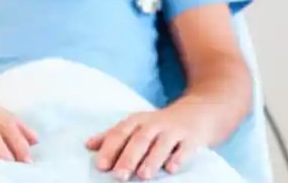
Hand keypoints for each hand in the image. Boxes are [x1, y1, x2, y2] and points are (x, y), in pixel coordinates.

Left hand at [86, 101, 214, 180]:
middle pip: (139, 140)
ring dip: (152, 159)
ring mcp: (175, 131)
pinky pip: (186, 149)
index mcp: (137, 121)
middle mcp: (154, 124)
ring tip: (143, 175)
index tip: (100, 165)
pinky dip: (179, 158)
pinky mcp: (193, 139)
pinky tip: (171, 169)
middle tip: (119, 176)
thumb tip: (88, 145)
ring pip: (162, 144)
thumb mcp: (136, 125)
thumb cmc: (160, 123)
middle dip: (128, 157)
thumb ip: (113, 135)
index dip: (109, 149)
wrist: (200, 110)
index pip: (120, 133)